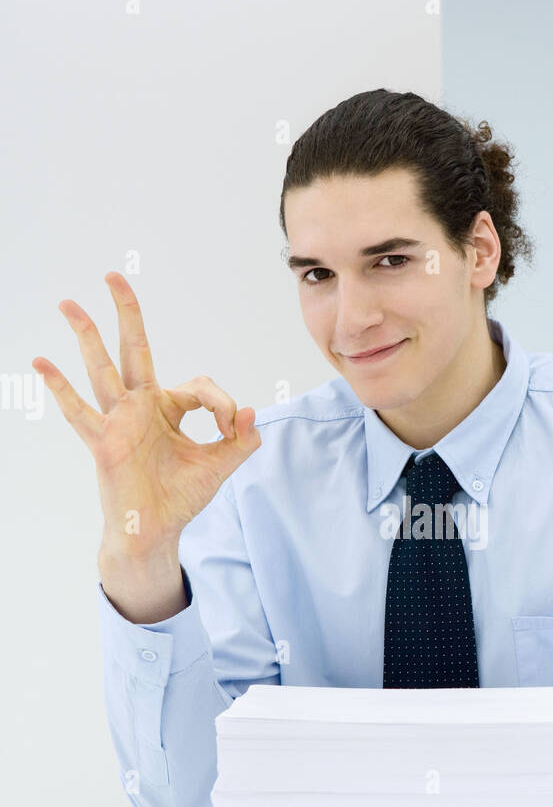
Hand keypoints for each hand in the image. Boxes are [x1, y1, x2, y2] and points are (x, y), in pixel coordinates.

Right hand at [33, 273, 260, 558]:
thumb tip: (256, 414)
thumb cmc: (180, 497)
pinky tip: (42, 362)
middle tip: (113, 275)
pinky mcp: (104, 442)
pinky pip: (80, 412)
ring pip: (102, 370)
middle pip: (133, 350)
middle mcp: (140, 407)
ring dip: (88, 336)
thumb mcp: (219, 466)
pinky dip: (61, 388)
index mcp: (168, 409)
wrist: (155, 531)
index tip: (234, 428)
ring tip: (69, 303)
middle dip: (127, 314)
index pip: (199, 386)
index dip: (224, 403)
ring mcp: (119, 422)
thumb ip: (240, 441)